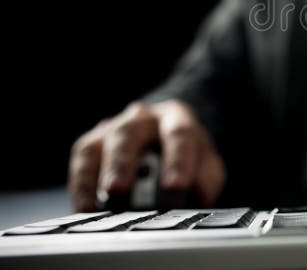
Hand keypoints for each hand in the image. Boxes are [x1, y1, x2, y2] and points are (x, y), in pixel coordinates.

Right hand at [68, 100, 225, 210]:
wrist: (166, 138)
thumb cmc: (186, 154)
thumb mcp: (205, 162)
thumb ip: (206, 177)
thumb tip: (199, 194)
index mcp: (177, 117)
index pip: (179, 133)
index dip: (177, 160)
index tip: (175, 186)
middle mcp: (143, 118)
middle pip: (130, 133)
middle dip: (122, 161)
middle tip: (118, 188)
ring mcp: (113, 127)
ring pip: (99, 144)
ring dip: (95, 173)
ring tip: (96, 203)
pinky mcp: (92, 143)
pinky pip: (82, 160)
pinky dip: (81, 184)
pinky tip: (84, 207)